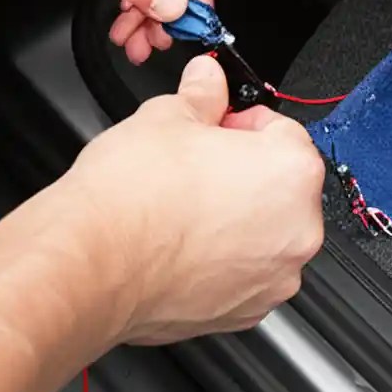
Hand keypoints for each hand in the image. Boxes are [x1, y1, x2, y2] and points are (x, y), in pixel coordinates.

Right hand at [56, 55, 324, 343]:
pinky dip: (223, 262)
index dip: (243, 125)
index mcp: (292, 173)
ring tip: (184, 211)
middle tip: (196, 169)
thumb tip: (208, 79)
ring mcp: (275, 277)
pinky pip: (245, 275)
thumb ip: (202, 94)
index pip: (285, 132)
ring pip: (265, 235)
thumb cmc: (131, 199)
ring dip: (236, 220)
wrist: (93, 263)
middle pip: (281, 187)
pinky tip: (183, 248)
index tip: (217, 129)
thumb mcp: (166, 116)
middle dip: (244, 174)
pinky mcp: (246, 313)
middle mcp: (297, 230)